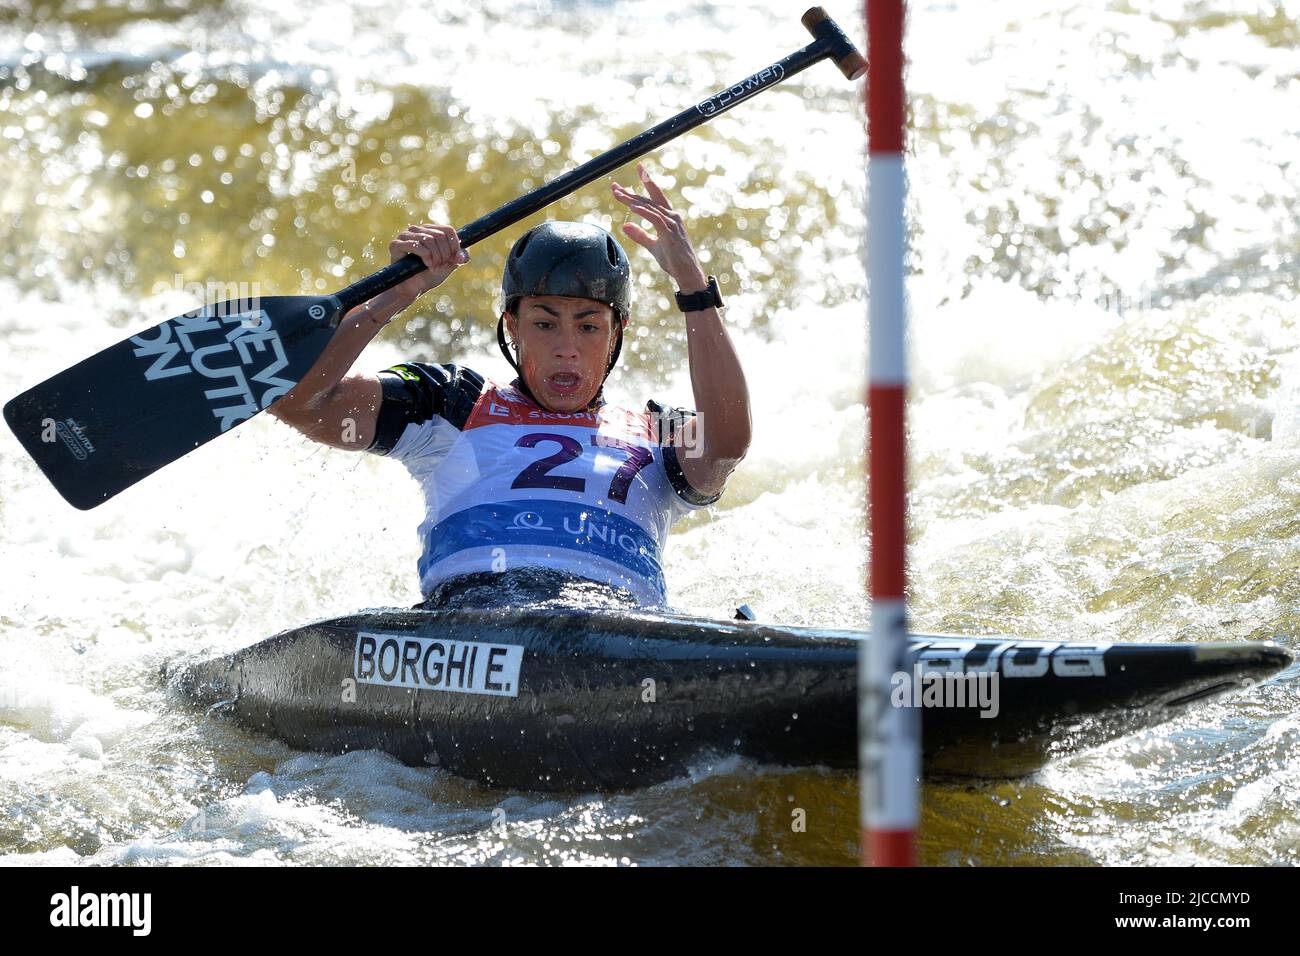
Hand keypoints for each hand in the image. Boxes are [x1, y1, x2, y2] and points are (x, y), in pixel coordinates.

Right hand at [388, 224, 468, 304]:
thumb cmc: (430, 275)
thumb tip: (463, 256)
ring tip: (434, 267)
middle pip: (440, 235)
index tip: (454, 260)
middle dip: (445, 254)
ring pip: (429, 239)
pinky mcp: (396, 245)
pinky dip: (426, 256)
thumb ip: (459, 258)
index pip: (448, 230)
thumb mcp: (449, 265)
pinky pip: (416, 245)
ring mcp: (405, 236)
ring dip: (436, 257)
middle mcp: (417, 229)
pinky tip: (426, 265)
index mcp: (430, 230)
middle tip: (441, 266)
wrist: (413, 289)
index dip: (455, 246)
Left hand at [611, 164, 707, 291]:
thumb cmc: (673, 260)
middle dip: (630, 192)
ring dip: (632, 200)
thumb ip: (640, 235)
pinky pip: (655, 218)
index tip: (630, 177)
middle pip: (648, 199)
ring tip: (618, 195)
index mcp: (668, 217)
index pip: (653, 198)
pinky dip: (644, 212)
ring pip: (649, 206)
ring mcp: (672, 223)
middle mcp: (672, 216)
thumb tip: (624, 225)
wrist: (687, 273)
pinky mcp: (670, 232)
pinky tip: (632, 207)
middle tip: (614, 186)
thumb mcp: (653, 246)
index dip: (642, 186)